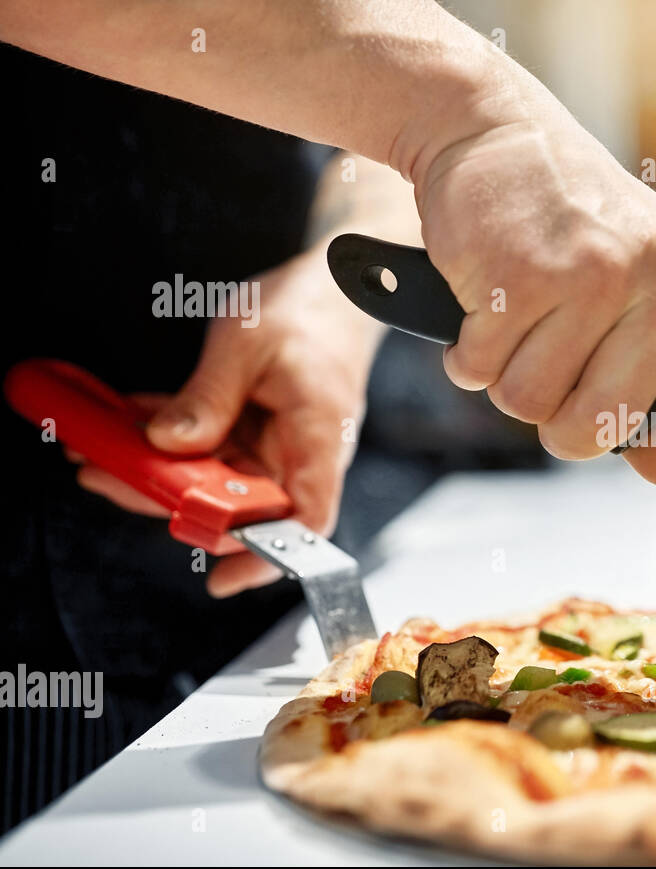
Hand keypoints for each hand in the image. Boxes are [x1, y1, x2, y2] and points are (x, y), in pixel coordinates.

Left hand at [76, 249, 383, 596]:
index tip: (223, 577)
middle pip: (242, 507)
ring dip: (161, 473)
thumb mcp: (246, 343)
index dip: (268, 557)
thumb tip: (169, 444)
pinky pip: (213, 451)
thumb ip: (207, 397)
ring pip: (218, 482)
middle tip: (110, 480)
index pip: (306, 521)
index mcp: (318, 438)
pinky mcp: (259, 432)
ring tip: (102, 454)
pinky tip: (131, 427)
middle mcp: (302, 455)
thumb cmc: (312, 311)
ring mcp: (279, 446)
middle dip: (173, 503)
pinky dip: (172, 443)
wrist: (338, 289)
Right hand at [396, 50, 655, 485]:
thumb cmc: (569, 226)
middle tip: (555, 378)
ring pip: (534, 407)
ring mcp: (593, 274)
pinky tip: (485, 306)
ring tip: (518, 324)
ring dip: (509, 382)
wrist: (491, 134)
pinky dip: (471, 357)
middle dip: (564, 426)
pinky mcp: (520, 276)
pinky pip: (483, 374)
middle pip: (609, 424)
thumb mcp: (635, 291)